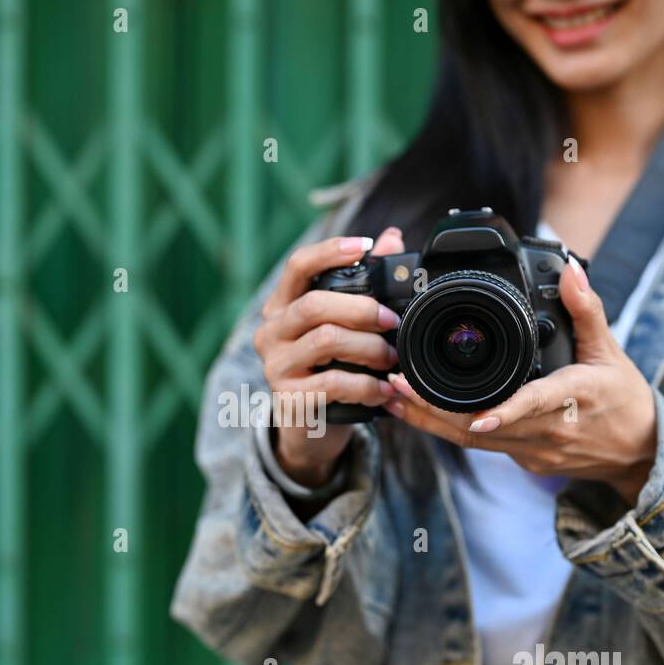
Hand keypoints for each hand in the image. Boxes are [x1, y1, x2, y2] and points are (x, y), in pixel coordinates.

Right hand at [253, 227, 406, 487]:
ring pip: (326, 341)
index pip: (297, 266)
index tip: (365, 246)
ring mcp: (275, 367)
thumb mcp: (343, 327)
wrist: (311, 426)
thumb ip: (364, 283)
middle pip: (314, 304)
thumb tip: (393, 238)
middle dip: (361, 309)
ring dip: (369, 348)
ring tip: (392, 358)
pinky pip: (332, 384)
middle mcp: (270, 333)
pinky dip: (367, 386)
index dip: (330, 251)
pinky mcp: (288, 399)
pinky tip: (385, 390)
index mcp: (282, 306)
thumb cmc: (330, 368)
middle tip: (392, 321)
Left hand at [383, 256, 657, 506]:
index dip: (506, 412)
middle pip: (485, 427)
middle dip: (437, 410)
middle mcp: (550, 430)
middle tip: (398, 385)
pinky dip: (446, 430)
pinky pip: (479, 446)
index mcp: (575, 397)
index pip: (538, 404)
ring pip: (474, 441)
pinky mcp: (524, 460)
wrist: (637, 451)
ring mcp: (534, 450)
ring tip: (393, 397)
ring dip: (430, 421)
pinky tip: (416, 415)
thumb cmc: (623, 398)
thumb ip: (587, 309)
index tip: (475, 415)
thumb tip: (570, 270)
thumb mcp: (611, 350)